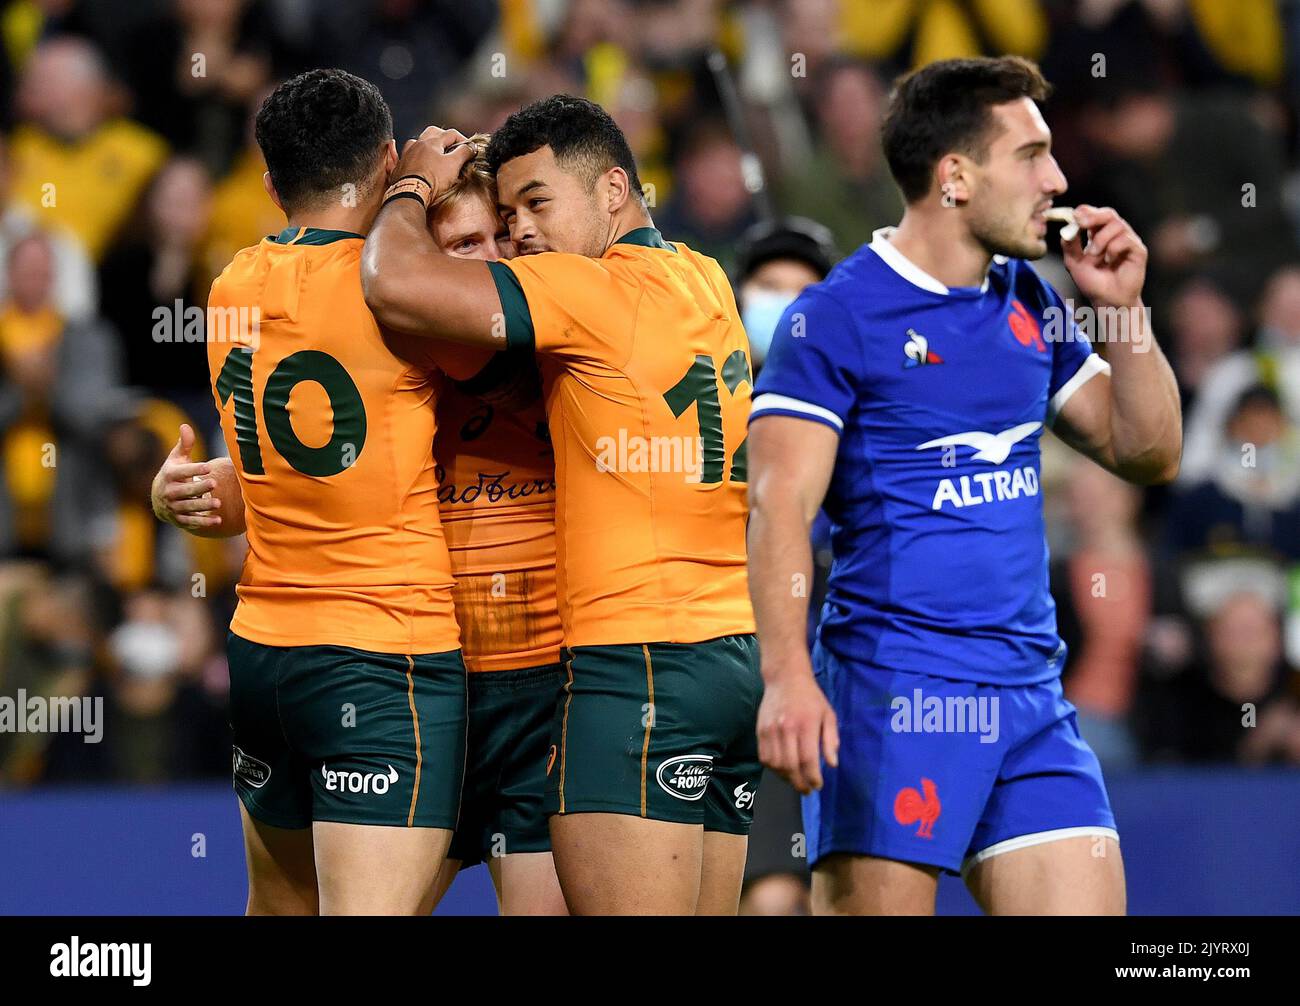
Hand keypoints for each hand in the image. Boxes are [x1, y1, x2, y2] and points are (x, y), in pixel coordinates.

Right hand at [151, 424, 221, 530]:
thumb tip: (185, 426)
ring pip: (189, 507)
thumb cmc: (174, 474)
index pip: (182, 472)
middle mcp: (169, 492)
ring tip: (218, 503)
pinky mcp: (179, 519)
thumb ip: (184, 445)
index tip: (208, 466)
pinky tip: (218, 520)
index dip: (195, 469)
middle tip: (214, 483)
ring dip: (203, 506)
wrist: (160, 499)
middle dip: (199, 488)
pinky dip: (204, 522)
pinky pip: (191, 521)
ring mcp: (173, 507)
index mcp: (169, 475)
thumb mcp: (176, 459)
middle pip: (185, 491)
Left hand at [393, 126, 474, 201]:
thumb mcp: (454, 165)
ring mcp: (407, 155)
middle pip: (432, 132)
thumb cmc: (433, 179)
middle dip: (443, 136)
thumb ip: (463, 153)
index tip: (470, 149)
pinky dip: (409, 154)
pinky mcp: (399, 167)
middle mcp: (417, 145)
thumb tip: (471, 147)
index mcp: (432, 142)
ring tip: (432, 151)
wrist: (411, 193)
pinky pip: (403, 155)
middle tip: (451, 144)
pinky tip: (411, 158)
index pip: (451, 134)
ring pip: (416, 142)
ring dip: (425, 144)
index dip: (463, 140)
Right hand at [756, 665, 838, 793]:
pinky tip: (782, 769)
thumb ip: (831, 740)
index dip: (813, 778)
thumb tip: (831, 764)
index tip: (818, 786)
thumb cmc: (811, 697)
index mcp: (806, 725)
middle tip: (806, 790)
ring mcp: (770, 730)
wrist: (785, 678)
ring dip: (785, 778)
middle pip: (790, 766)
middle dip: (799, 783)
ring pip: (775, 764)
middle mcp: (786, 728)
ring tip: (795, 780)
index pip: (808, 760)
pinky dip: (772, 768)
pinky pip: (763, 757)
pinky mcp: (760, 730)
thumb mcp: (828, 715)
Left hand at [1062, 204, 1146, 307]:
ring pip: (1117, 225)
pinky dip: (1114, 248)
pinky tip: (1109, 261)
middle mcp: (1115, 234)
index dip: (1085, 212)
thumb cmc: (1093, 283)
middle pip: (1108, 213)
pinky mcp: (1138, 250)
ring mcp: (1128, 241)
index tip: (1074, 216)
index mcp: (1099, 234)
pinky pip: (1126, 240)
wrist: (1107, 302)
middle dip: (1093, 216)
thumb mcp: (1074, 263)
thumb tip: (1066, 230)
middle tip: (1082, 223)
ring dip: (1101, 238)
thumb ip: (1070, 246)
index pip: (1094, 214)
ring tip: (1093, 255)